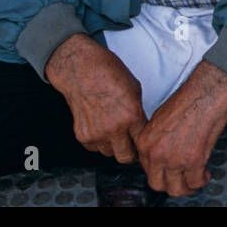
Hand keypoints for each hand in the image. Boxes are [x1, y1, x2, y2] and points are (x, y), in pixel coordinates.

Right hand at [45, 33, 147, 161]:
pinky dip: (98, 141)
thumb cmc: (109, 73)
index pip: (143, 143)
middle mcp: (114, 128)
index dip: (145, 143)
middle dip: (130, 152)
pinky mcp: (82, 135)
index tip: (144, 142)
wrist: (81, 69)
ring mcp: (96, 134)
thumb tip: (143, 127)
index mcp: (132, 116)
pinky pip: (94, 148)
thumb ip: (139, 112)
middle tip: (130, 143)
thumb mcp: (135, 89)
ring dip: (113, 146)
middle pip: (126, 157)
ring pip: (109, 154)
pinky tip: (100, 126)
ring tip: (113, 130)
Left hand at [135, 60, 226, 196]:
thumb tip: (164, 152)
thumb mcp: (160, 119)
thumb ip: (157, 140)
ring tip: (194, 180)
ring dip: (186, 187)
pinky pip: (195, 182)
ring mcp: (174, 159)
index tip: (169, 171)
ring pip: (176, 189)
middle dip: (170, 184)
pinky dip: (201, 181)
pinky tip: (205, 174)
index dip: (160, 172)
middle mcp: (156, 153)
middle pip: (157, 184)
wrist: (206, 92)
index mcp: (145, 142)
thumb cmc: (189, 99)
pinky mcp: (193, 161)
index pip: (146, 169)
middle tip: (181, 180)